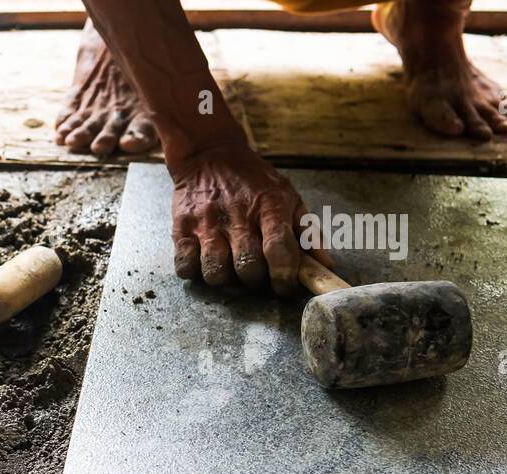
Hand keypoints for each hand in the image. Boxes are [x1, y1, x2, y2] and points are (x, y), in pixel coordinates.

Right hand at [167, 142, 331, 296]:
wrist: (208, 154)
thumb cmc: (252, 180)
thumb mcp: (287, 195)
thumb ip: (307, 231)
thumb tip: (325, 265)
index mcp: (269, 206)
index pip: (279, 251)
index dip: (285, 278)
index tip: (285, 287)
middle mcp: (238, 216)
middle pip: (248, 268)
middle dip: (256, 281)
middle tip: (256, 275)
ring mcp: (206, 224)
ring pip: (215, 272)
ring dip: (225, 278)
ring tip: (230, 267)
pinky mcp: (181, 229)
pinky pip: (184, 266)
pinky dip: (194, 271)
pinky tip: (205, 261)